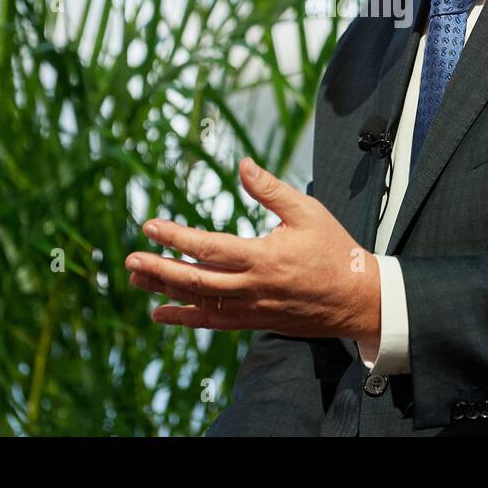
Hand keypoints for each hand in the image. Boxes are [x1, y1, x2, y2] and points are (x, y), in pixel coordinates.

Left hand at [125, 157, 380, 343]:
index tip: (150, 226)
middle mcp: (251, 287)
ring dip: (165, 291)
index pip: (209, 248)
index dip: (176, 237)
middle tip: (130, 258)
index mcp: (263, 257)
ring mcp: (251, 308)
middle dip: (159, 269)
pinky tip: (161, 313)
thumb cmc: (335, 250)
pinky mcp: (254, 320)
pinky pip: (213, 322)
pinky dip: (185, 317)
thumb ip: (270, 190)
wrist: (358, 299)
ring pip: (199, 302)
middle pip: (194, 281)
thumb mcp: (307, 211)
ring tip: (136, 279)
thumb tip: (242, 165)